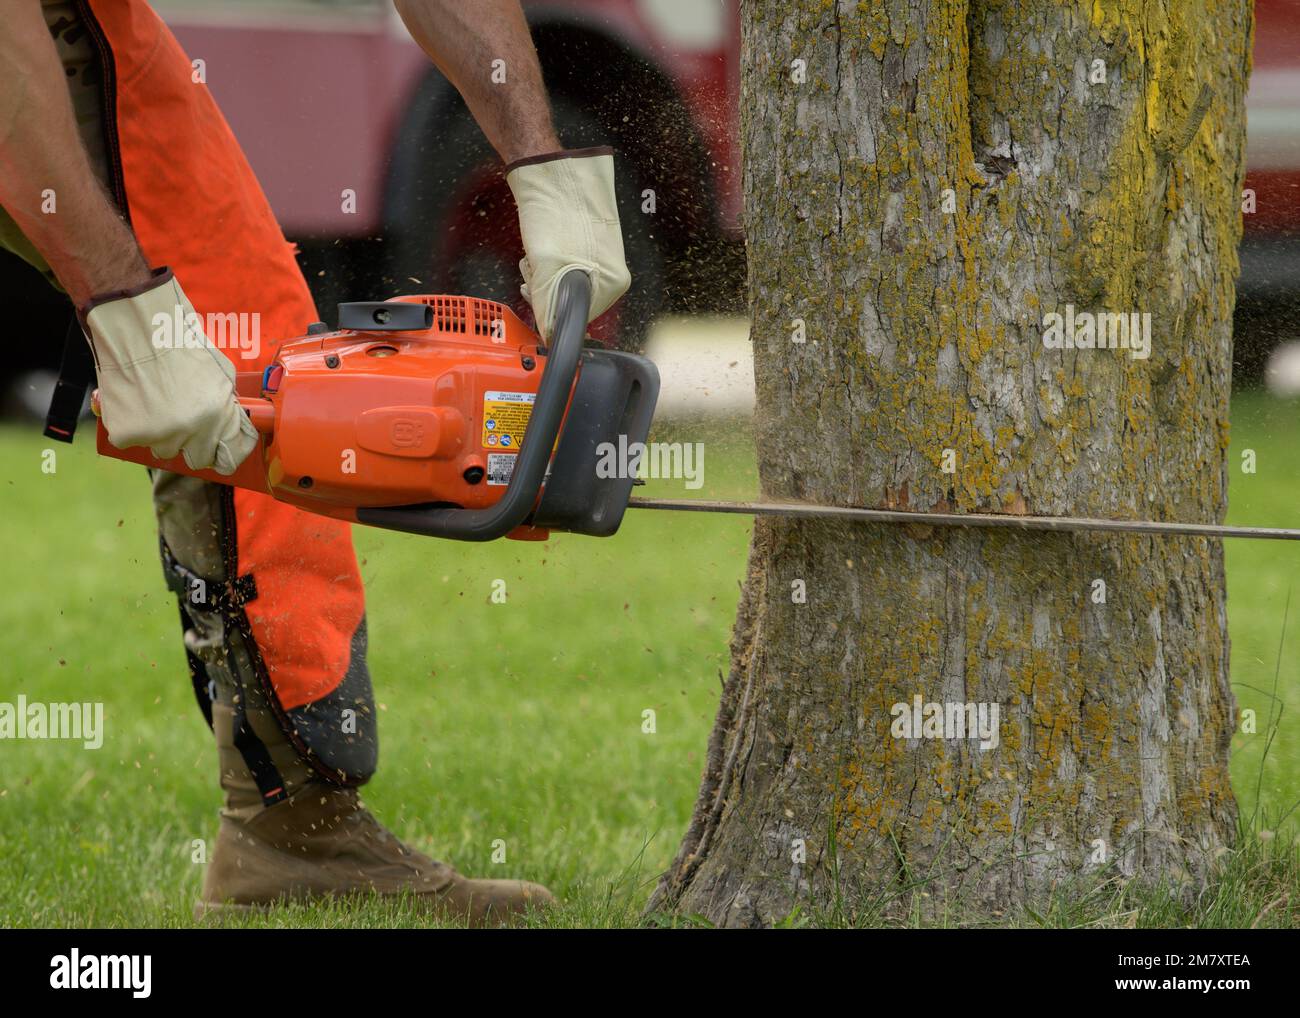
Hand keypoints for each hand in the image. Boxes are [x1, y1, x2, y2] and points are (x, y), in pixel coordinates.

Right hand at [81, 268, 257, 474]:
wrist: (138, 331)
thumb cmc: (182, 347)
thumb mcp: (223, 376)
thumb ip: (228, 408)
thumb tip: (232, 428)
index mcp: (217, 418)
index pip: (229, 459)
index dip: (225, 453)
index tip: (220, 449)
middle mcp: (189, 432)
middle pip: (196, 458)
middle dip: (193, 443)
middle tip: (182, 419)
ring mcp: (156, 436)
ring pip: (162, 449)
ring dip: (161, 434)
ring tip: (156, 402)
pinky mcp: (126, 434)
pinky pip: (132, 441)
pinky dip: (132, 427)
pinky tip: (134, 402)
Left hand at [505, 148, 631, 339]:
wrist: (550, 173)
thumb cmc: (555, 210)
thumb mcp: (547, 267)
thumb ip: (548, 307)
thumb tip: (548, 333)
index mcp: (613, 280)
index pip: (580, 317)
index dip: (551, 311)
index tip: (536, 296)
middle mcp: (611, 272)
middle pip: (570, 303)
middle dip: (545, 292)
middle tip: (534, 271)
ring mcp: (599, 258)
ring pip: (562, 287)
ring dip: (541, 278)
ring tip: (536, 256)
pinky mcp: (585, 247)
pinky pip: (561, 270)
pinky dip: (544, 265)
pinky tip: (538, 251)